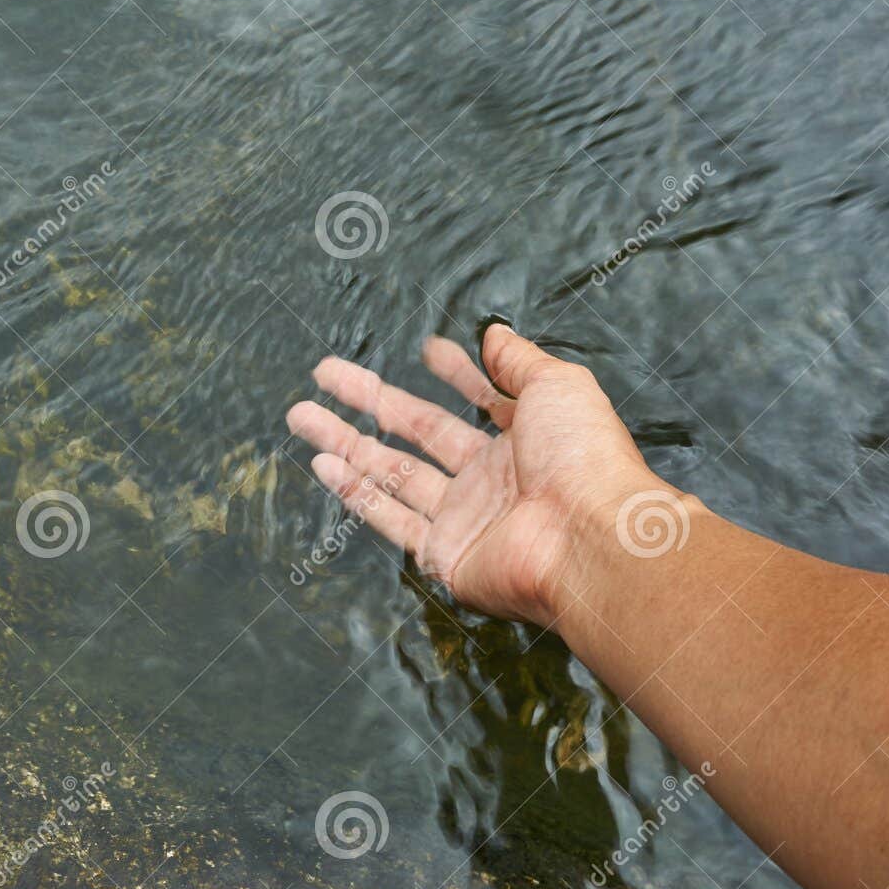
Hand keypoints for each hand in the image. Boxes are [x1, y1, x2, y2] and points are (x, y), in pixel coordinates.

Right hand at [286, 323, 657, 626]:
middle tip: (326, 372)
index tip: (428, 350)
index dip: (455, 374)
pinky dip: (353, 493)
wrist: (589, 538)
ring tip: (299, 414)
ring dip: (343, 441)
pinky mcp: (442, 556)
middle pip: (417, 433)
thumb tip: (494, 333)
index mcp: (525, 442)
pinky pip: (389, 519)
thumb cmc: (585, 459)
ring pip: (390, 473)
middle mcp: (490, 481)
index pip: (478, 402)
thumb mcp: (559, 387)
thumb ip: (520, 361)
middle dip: (370, 400)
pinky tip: (321, 462)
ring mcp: (464, 520)